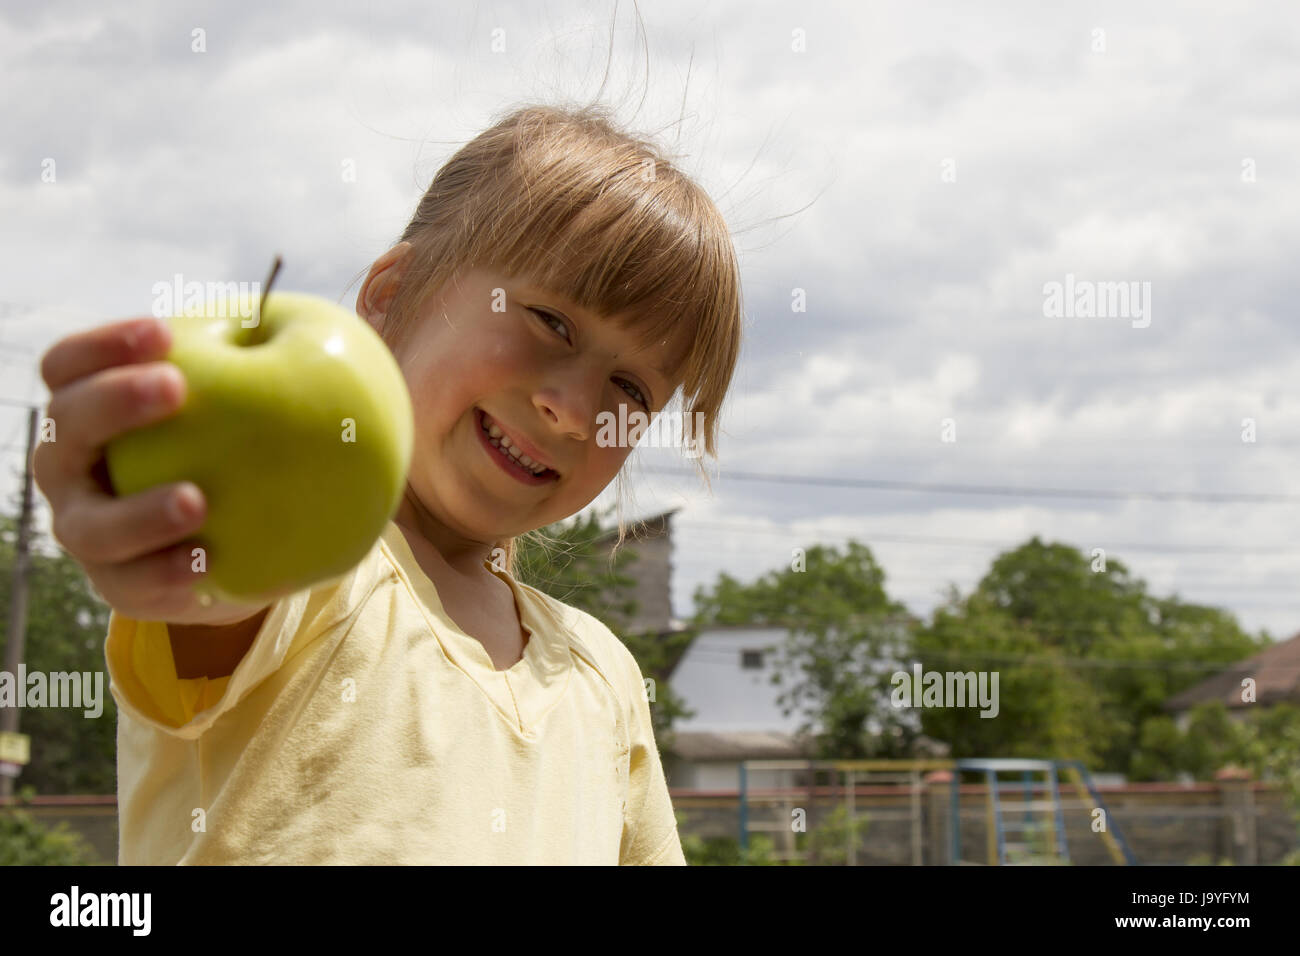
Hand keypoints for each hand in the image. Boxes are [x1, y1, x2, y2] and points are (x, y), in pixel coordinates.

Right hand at [34, 317, 264, 625]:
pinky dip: (169, 574)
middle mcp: (71, 467)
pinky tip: (210, 563)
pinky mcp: (118, 584)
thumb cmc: (240, 450)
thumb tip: (339, 331)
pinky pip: (135, 585)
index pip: (71, 366)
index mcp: (90, 409)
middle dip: (113, 402)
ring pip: (91, 525)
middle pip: (67, 426)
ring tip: (197, 500)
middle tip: (177, 388)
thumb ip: (271, 368)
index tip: (165, 333)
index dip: (104, 344)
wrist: (237, 543)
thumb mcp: (255, 405)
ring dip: (141, 512)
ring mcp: (87, 529)